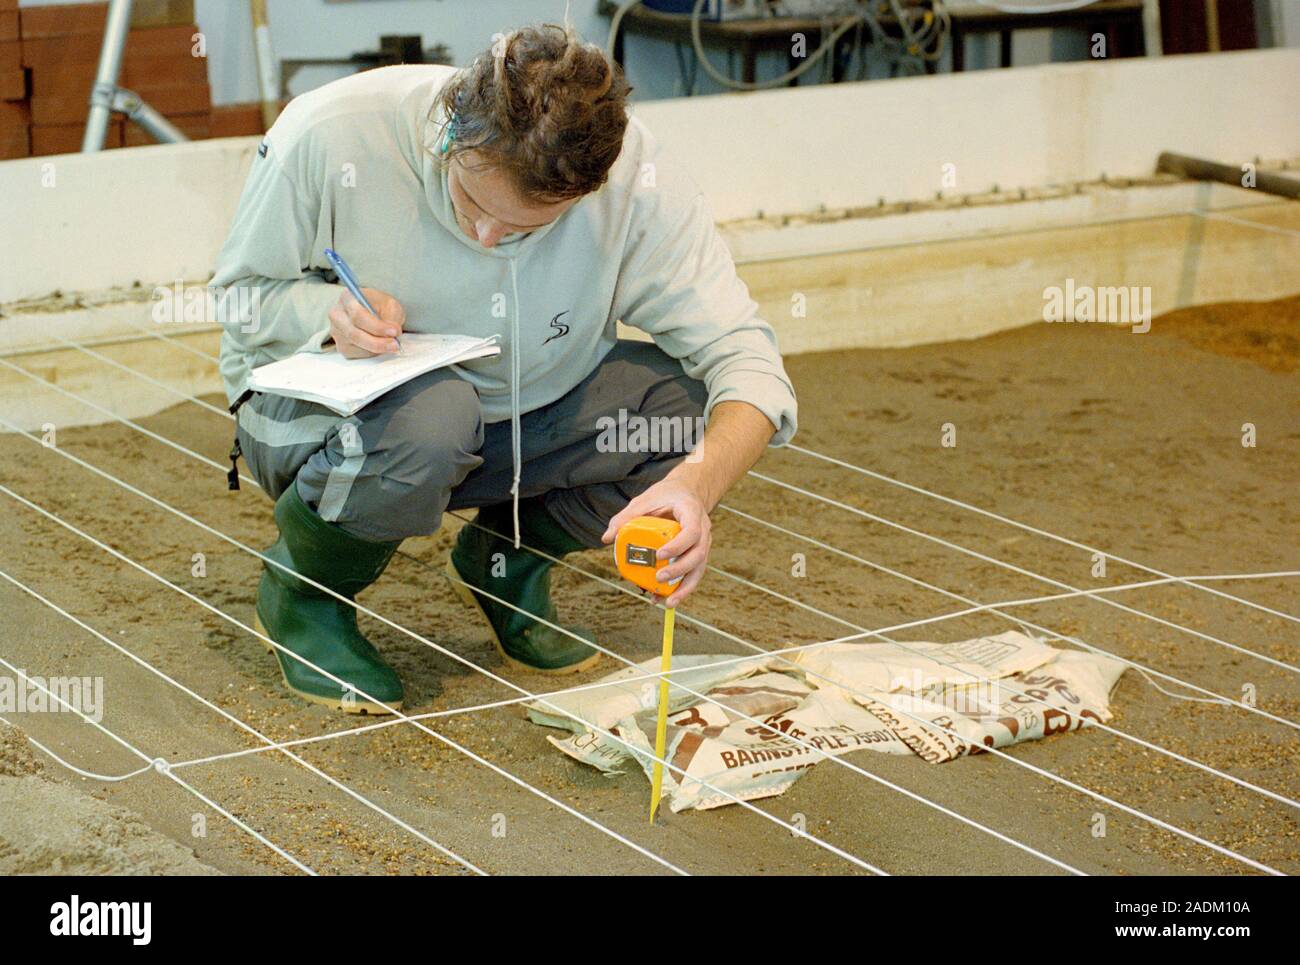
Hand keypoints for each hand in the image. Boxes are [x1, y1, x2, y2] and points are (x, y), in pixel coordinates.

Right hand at [328, 287, 404, 357]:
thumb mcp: (390, 304)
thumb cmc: (378, 305)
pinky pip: (357, 354)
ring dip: (377, 349)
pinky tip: (380, 345)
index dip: (377, 326)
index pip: (358, 315)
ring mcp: (337, 332)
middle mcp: (337, 315)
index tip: (394, 332)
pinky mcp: (342, 346)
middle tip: (395, 344)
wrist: (372, 311)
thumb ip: (392, 317)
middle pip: (354, 334)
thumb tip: (393, 332)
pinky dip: (372, 353)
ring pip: (356, 347)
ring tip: (392, 344)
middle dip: (377, 342)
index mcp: (347, 298)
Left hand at [602, 475, 711, 607]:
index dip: (678, 546)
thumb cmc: (665, 495)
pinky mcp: (698, 555)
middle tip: (659, 578)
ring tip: (667, 602)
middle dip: (680, 570)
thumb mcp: (644, 500)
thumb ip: (625, 517)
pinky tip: (664, 599)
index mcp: (692, 512)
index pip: (692, 531)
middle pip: (698, 554)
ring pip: (699, 569)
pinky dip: (680, 588)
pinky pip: (692, 574)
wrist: (685, 493)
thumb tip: (607, 538)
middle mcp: (704, 530)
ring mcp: (703, 544)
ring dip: (684, 588)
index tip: (660, 555)